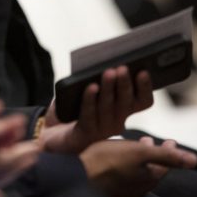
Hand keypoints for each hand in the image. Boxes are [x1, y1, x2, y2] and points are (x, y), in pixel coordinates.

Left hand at [39, 67, 154, 154]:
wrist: (52, 133)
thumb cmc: (71, 108)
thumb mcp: (86, 89)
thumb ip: (97, 78)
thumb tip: (103, 61)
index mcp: (122, 111)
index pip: (142, 102)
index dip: (144, 87)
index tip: (143, 71)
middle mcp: (116, 123)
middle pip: (125, 103)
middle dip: (124, 84)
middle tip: (122, 68)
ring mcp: (101, 131)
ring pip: (108, 108)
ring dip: (108, 88)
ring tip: (108, 72)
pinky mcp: (84, 135)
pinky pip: (88, 115)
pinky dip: (90, 100)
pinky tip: (91, 87)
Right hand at [80, 138, 196, 196]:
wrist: (77, 178)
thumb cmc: (106, 163)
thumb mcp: (139, 153)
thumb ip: (167, 156)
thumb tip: (195, 160)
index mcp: (149, 178)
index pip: (167, 164)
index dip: (169, 150)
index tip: (171, 139)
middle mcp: (139, 189)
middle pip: (153, 170)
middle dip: (155, 155)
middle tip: (151, 142)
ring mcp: (123, 193)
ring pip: (137, 175)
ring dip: (139, 161)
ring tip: (133, 148)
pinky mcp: (109, 193)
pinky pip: (123, 180)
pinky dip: (126, 168)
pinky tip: (116, 162)